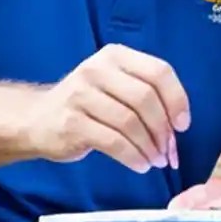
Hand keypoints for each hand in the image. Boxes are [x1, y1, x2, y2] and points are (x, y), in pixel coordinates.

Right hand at [30, 43, 189, 173]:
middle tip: (169, 151)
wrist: (37, 118)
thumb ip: (146, 94)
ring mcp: (81, 95)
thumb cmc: (87, 104)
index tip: (183, 125)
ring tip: (155, 160)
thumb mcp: (115, 85)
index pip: (159, 72)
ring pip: (130, 123)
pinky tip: (140, 165)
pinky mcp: (71, 122)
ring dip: (150, 147)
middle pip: (146, 99)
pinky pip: (113, 142)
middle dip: (163, 129)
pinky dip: (133, 157)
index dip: (177, 100)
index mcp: (115, 56)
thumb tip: (179, 124)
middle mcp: (97, 69)